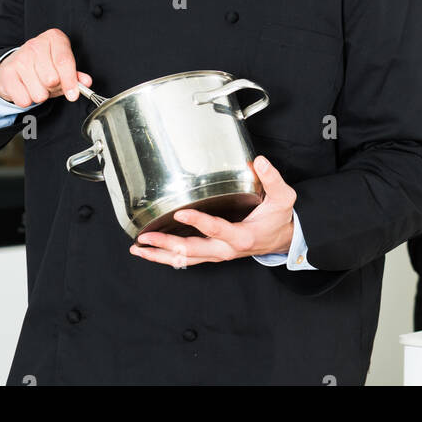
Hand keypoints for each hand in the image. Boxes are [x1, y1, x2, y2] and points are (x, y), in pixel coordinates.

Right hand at [0, 28, 91, 105]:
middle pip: (52, 79)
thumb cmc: (42, 66)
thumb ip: (75, 75)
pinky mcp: (7, 73)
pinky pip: (24, 100)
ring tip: (37, 85)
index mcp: (54, 38)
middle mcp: (35, 45)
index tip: (73, 95)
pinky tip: (25, 88)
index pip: (64, 62)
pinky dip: (27, 100)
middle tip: (49, 83)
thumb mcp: (62, 67)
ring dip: (40, 95)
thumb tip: (85, 82)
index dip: (70, 81)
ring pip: (39, 93)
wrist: (13, 66)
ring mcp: (19, 58)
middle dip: (53, 88)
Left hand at [129, 155, 296, 267]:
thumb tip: (259, 161)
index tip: (180, 213)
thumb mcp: (283, 198)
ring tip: (138, 249)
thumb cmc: (279, 219)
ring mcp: (217, 254)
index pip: (216, 229)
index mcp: (241, 236)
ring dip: (160, 255)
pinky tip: (150, 252)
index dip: (198, 222)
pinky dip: (167, 257)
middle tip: (145, 237)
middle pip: (191, 250)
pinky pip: (186, 260)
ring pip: (185, 259)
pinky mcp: (212, 254)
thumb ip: (272, 180)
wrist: (281, 240)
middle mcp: (225, 249)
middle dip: (166, 244)